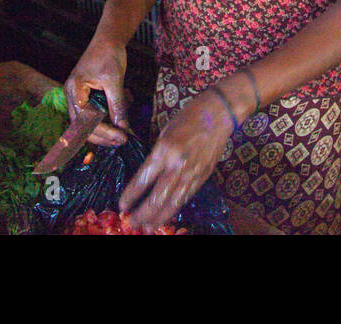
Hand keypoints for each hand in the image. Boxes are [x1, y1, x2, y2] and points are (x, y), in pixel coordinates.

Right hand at [64, 35, 129, 146]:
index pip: (85, 121)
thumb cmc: (109, 54)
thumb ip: (117, 106)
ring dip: (106, 127)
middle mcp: (72, 95)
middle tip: (122, 140)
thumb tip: (123, 129)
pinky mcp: (86, 96)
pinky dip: (108, 115)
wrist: (108, 38)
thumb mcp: (115, 81)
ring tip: (123, 130)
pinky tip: (123, 109)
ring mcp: (78, 96)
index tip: (121, 137)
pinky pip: (95, 113)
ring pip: (89, 122)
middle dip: (103, 135)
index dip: (103, 132)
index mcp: (74, 90)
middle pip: (83, 126)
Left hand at [119, 87, 234, 229]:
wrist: (219, 113)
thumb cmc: (189, 116)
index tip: (122, 205)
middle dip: (142, 214)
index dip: (131, 195)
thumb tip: (148, 175)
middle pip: (158, 198)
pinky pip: (186, 197)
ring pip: (173, 203)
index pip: (143, 180)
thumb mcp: (166, 132)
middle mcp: (178, 165)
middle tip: (131, 223)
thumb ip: (158, 155)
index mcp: (165, 150)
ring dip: (159, 218)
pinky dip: (175, 208)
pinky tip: (167, 216)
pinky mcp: (203, 176)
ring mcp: (193, 173)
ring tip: (147, 227)